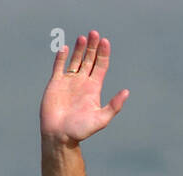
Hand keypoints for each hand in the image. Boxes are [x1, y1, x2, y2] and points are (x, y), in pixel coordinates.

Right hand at [41, 31, 128, 145]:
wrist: (60, 135)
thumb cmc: (81, 130)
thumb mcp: (102, 119)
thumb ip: (114, 105)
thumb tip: (127, 92)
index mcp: (94, 89)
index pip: (100, 67)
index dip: (103, 54)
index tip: (105, 41)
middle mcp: (82, 83)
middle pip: (89, 60)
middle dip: (92, 47)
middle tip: (95, 33)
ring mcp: (69, 82)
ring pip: (75, 61)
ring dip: (79, 49)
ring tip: (83, 37)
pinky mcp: (55, 83)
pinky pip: (59, 67)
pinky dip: (61, 57)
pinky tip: (64, 48)